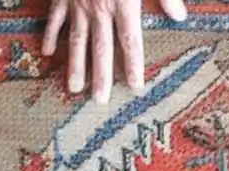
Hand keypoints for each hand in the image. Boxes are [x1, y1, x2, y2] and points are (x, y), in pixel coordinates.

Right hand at [41, 0, 188, 102]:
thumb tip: (180, 16)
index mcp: (123, 3)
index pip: (130, 41)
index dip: (133, 65)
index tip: (135, 87)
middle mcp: (99, 8)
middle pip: (101, 48)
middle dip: (100, 76)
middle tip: (99, 101)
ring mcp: (77, 2)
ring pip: (75, 39)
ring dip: (75, 65)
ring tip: (74, 89)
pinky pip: (55, 17)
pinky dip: (50, 35)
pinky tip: (48, 54)